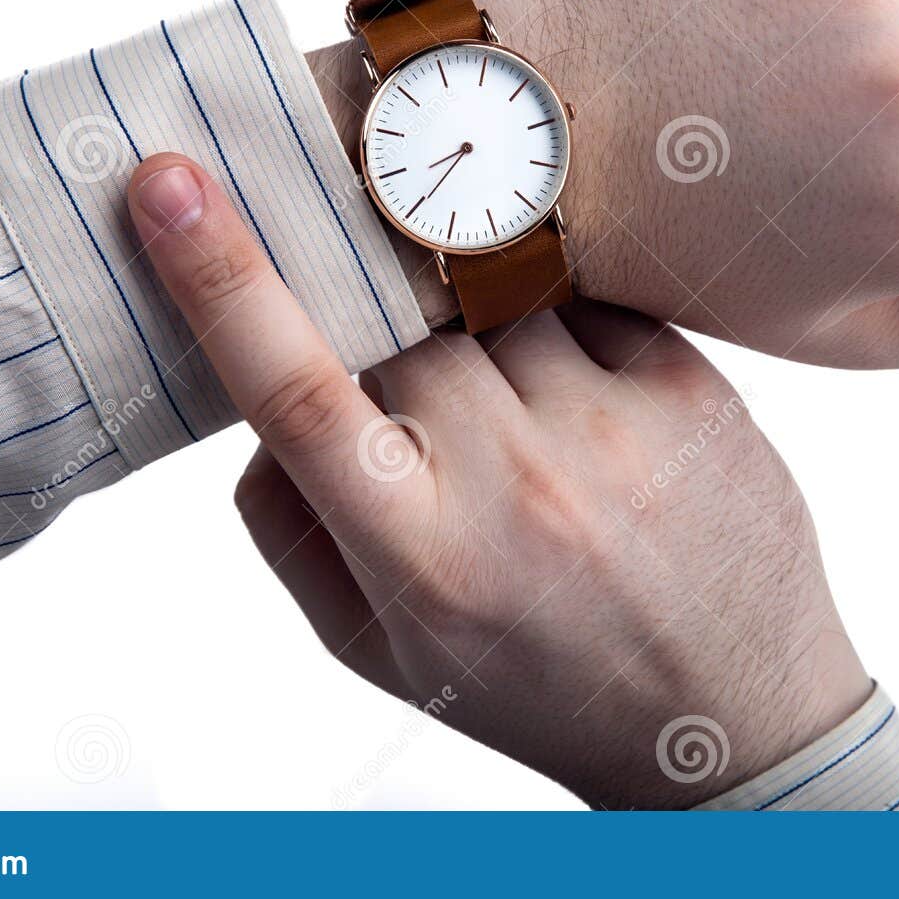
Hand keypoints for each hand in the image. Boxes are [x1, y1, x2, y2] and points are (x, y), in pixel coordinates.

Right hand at [128, 155, 869, 808]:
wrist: (729, 716)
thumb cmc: (537, 681)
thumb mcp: (381, 646)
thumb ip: (289, 524)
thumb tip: (258, 387)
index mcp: (421, 556)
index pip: (297, 391)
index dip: (221, 278)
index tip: (169, 182)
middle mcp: (519, 483)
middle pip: (400, 319)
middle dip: (382, 314)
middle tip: (407, 345)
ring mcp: (614, 428)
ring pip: (494, 291)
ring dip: (478, 321)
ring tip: (524, 410)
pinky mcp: (692, 387)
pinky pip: (588, 297)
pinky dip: (564, 325)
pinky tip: (589, 403)